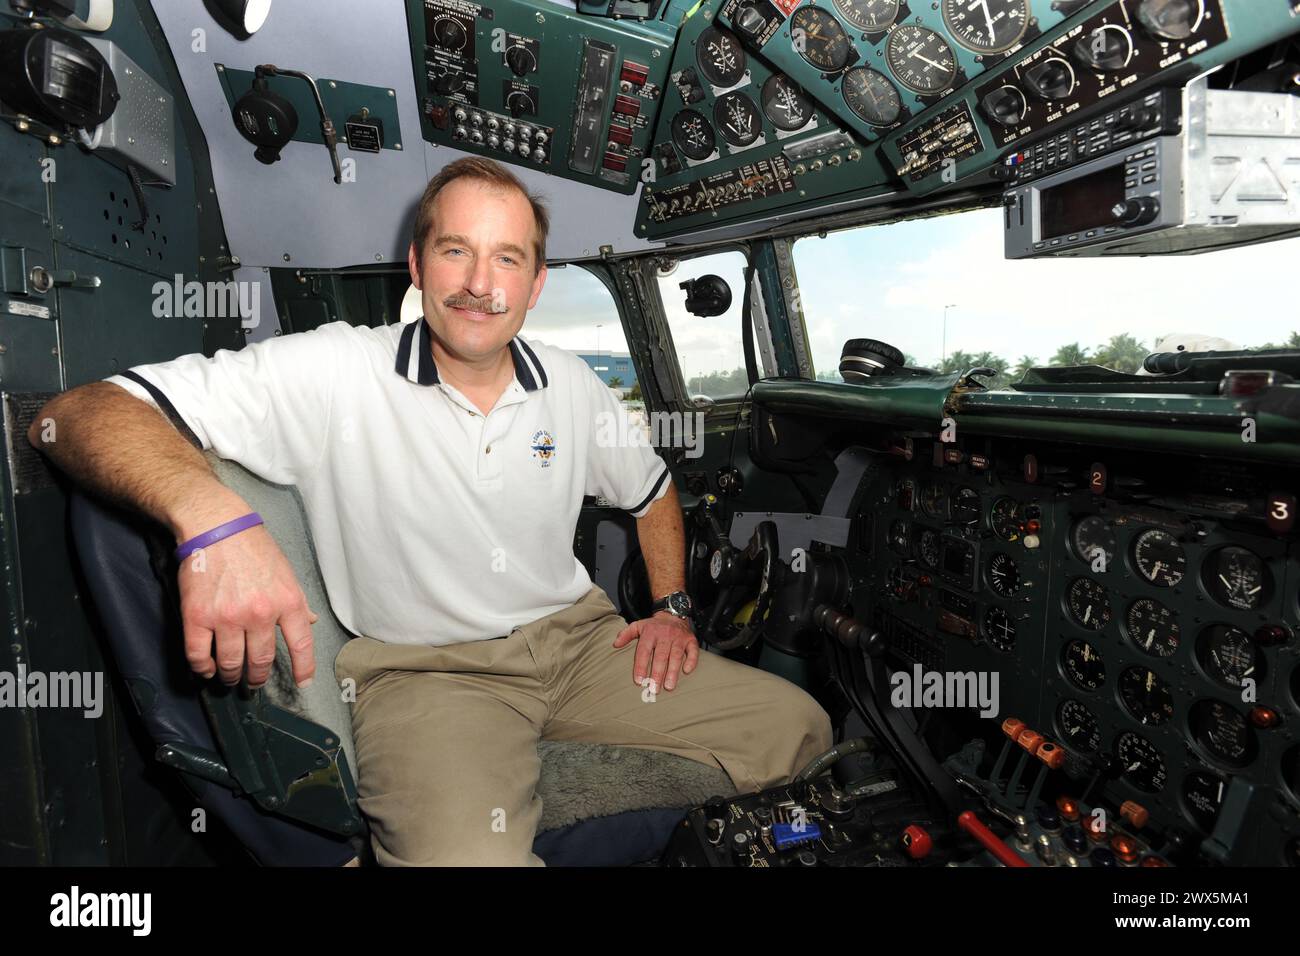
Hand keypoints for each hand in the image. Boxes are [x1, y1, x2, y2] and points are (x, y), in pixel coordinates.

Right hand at [176, 509, 317, 689]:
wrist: (216, 527)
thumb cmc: (253, 546)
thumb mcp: (285, 572)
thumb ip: (296, 601)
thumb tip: (309, 622)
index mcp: (287, 601)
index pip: (300, 645)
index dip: (303, 668)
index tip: (302, 682)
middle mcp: (259, 613)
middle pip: (261, 660)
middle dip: (258, 678)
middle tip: (254, 682)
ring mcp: (227, 617)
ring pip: (231, 663)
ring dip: (231, 676)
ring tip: (231, 678)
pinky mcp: (197, 617)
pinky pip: (198, 655)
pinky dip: (203, 668)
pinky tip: (207, 669)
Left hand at [612, 611, 699, 692]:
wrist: (673, 614)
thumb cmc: (654, 626)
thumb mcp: (638, 626)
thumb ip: (626, 634)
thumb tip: (615, 644)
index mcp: (650, 633)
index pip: (644, 651)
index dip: (641, 666)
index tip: (639, 681)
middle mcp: (665, 635)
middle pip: (661, 656)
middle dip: (657, 673)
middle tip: (654, 689)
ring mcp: (679, 638)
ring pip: (676, 655)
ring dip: (673, 672)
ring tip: (669, 686)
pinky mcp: (691, 640)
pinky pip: (693, 651)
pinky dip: (691, 661)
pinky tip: (686, 671)